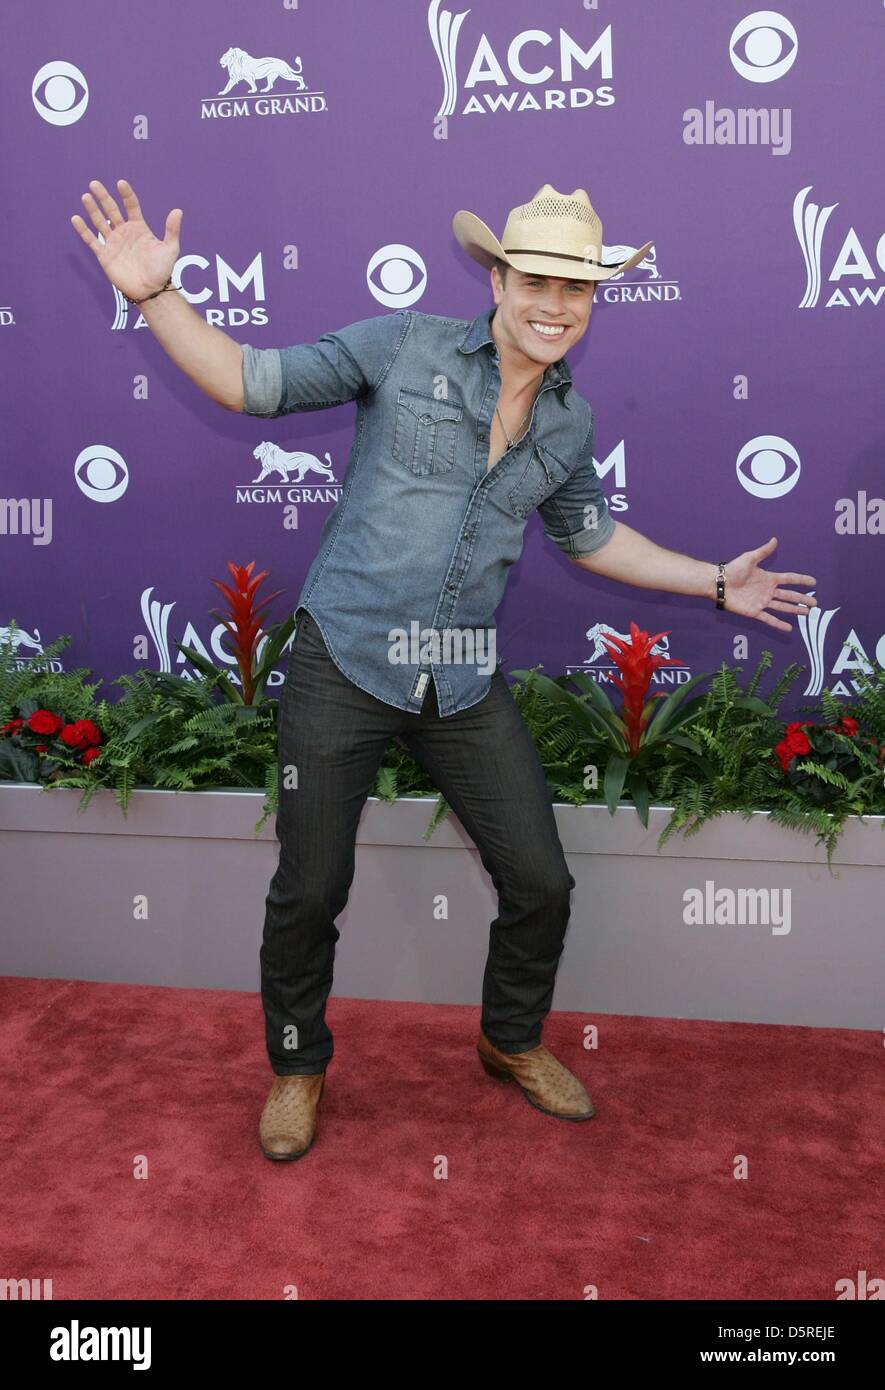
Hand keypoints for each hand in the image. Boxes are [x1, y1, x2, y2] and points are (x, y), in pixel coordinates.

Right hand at [71, 178, 180, 303]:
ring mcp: (113, 242)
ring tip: (85, 196)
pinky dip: (83, 230)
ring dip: (92, 209)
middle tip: (94, 184)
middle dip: (103, 197)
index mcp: (139, 228)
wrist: (150, 290)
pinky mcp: (105, 255)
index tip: (121, 184)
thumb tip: (178, 211)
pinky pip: (92, 240)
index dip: (126, 195)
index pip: (131, 206)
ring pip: (100, 222)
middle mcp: (124, 232)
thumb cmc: (161, 271)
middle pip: (112, 210)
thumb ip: (172, 230)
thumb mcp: (170, 249)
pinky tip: (76, 218)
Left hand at [719, 536, 817, 631]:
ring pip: (783, 607)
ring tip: (807, 613)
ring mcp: (762, 602)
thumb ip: (763, 551)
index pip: (789, 579)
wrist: (720, 583)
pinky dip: (779, 624)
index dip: (801, 580)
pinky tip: (789, 628)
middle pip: (789, 595)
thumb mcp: (750, 558)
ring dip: (795, 610)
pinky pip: (769, 619)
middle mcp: (768, 591)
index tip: (813, 582)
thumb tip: (775, 540)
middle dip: (802, 599)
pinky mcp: (755, 612)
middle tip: (815, 603)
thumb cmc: (733, 569)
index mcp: (769, 578)